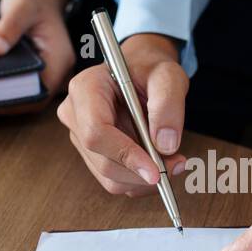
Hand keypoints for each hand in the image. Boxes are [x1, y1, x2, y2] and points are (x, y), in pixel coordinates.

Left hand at [0, 0, 76, 112]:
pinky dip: (4, 91)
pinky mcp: (36, 74)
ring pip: (27, 97)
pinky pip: (22, 89)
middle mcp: (57, 72)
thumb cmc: (34, 1)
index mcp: (59, 59)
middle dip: (6, 103)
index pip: (40, 91)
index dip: (15, 100)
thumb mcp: (21, 6)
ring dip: (3, 99)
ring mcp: (47, 75)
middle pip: (33, 99)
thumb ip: (9, 26)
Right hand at [57, 32, 189, 195]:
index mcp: (86, 88)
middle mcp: (75, 114)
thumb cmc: (150, 69)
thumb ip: (168, 105)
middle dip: (141, 172)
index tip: (155, 170)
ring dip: (143, 179)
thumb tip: (166, 145)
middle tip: (176, 165)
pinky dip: (139, 181)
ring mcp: (80, 136)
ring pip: (109, 177)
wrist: (140, 72)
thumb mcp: (168, 76)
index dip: (125, 155)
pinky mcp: (92, 153)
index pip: (96, 132)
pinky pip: (114, 180)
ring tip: (172, 163)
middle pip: (103, 161)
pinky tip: (158, 165)